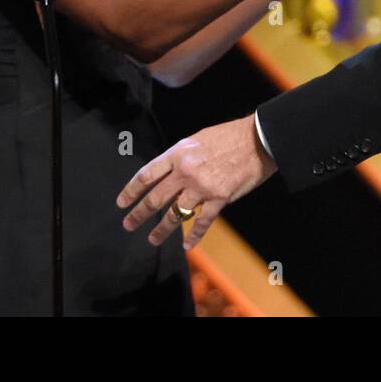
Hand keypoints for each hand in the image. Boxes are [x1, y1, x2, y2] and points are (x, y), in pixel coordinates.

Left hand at [117, 114, 274, 249]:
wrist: (258, 139)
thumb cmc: (228, 136)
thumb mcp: (197, 140)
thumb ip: (180, 157)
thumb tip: (166, 175)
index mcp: (178, 154)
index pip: (146, 175)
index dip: (131, 191)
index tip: (121, 203)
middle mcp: (186, 172)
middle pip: (155, 198)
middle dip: (139, 214)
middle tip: (128, 224)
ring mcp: (202, 187)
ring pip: (175, 214)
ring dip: (161, 229)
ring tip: (152, 239)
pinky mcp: (220, 198)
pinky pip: (202, 222)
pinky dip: (194, 236)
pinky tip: (187, 245)